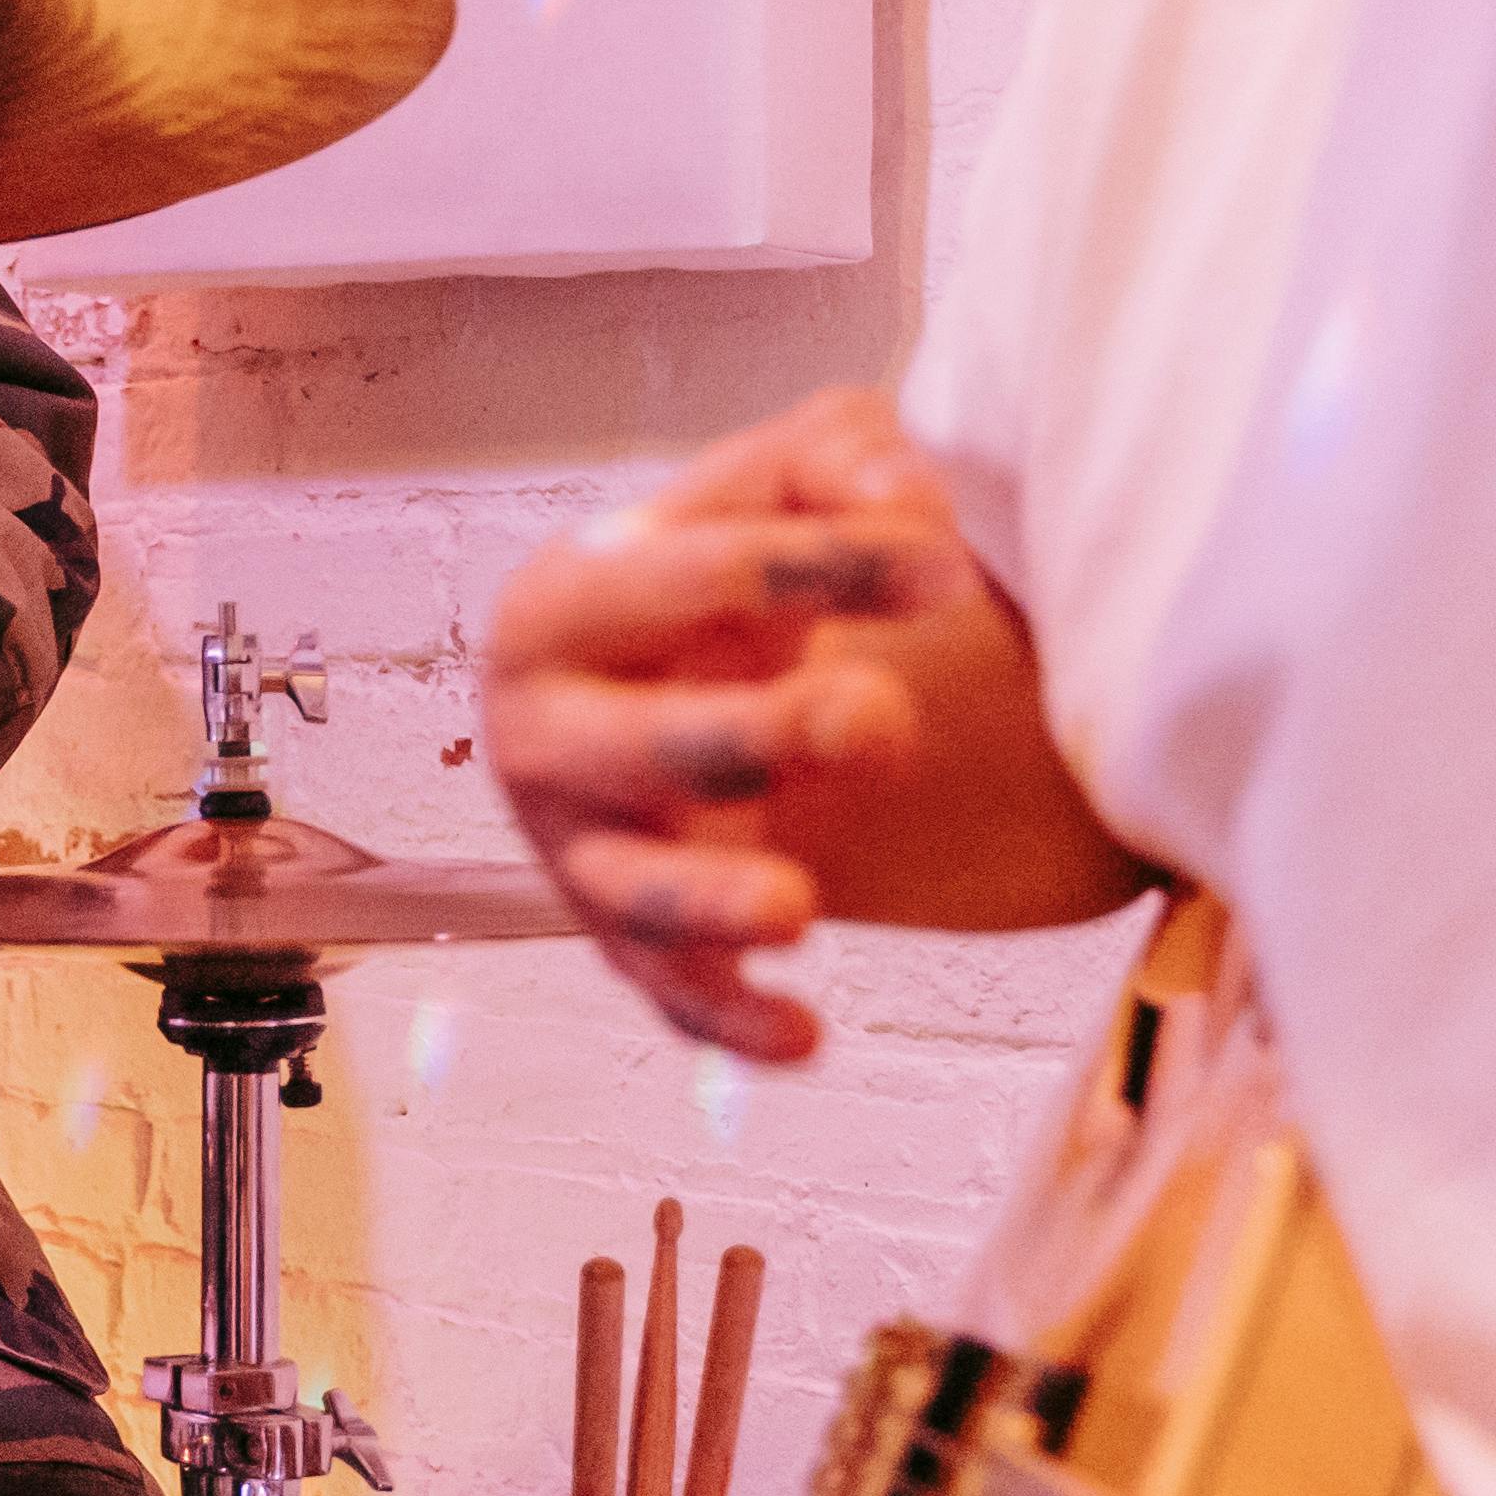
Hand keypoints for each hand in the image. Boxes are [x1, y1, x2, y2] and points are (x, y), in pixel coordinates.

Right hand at [480, 386, 1149, 1060]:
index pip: (696, 574)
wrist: (664, 678)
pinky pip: (671, 996)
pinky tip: (807, 1037)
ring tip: (801, 909)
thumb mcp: (780, 480)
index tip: (951, 570)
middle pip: (641, 743)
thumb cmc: (729, 571)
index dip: (827, 568)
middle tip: (879, 720)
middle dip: (754, 735)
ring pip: (632, 890)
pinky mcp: (623, 941)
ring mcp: (576, 846)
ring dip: (709, 901)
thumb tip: (910, 504)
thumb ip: (845, 458)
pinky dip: (728, 1022)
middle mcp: (544, 729)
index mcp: (566, 599)